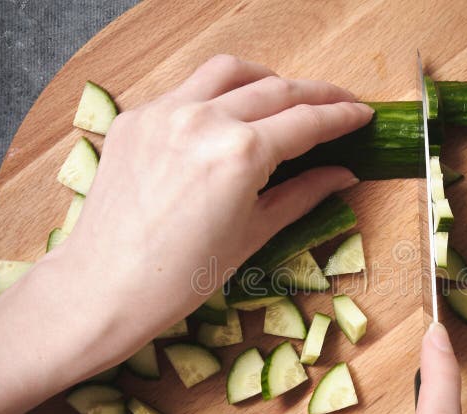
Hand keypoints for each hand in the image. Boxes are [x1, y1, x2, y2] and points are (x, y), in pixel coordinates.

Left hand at [0, 55, 372, 413]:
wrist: (105, 287)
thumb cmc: (184, 277)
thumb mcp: (254, 234)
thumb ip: (303, 194)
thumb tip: (344, 174)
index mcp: (240, 153)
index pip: (306, 121)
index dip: (341, 116)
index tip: (362, 114)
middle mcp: (203, 119)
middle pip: (276, 89)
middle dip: (316, 94)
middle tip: (340, 104)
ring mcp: (164, 112)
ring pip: (230, 72)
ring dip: (267, 78)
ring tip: (285, 97)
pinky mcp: (135, 117)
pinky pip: (188, 89)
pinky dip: (218, 93)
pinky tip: (228, 115)